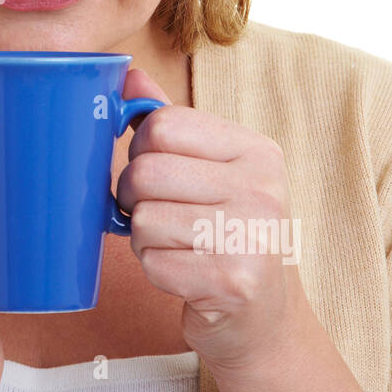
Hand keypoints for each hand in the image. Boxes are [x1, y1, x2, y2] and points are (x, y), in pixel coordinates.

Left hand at [115, 67, 308, 378]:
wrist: (263, 316)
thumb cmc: (225, 234)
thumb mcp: (209, 170)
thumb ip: (170, 124)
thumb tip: (128, 75)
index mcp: (256, 150)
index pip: (161, 126)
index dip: (140, 152)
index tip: (155, 174)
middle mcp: (262, 187)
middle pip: (144, 173)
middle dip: (134, 200)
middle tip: (160, 216)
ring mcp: (252, 235)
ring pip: (142, 220)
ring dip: (145, 240)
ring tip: (177, 246)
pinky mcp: (234, 281)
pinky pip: (153, 263)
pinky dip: (156, 271)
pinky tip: (185, 274)